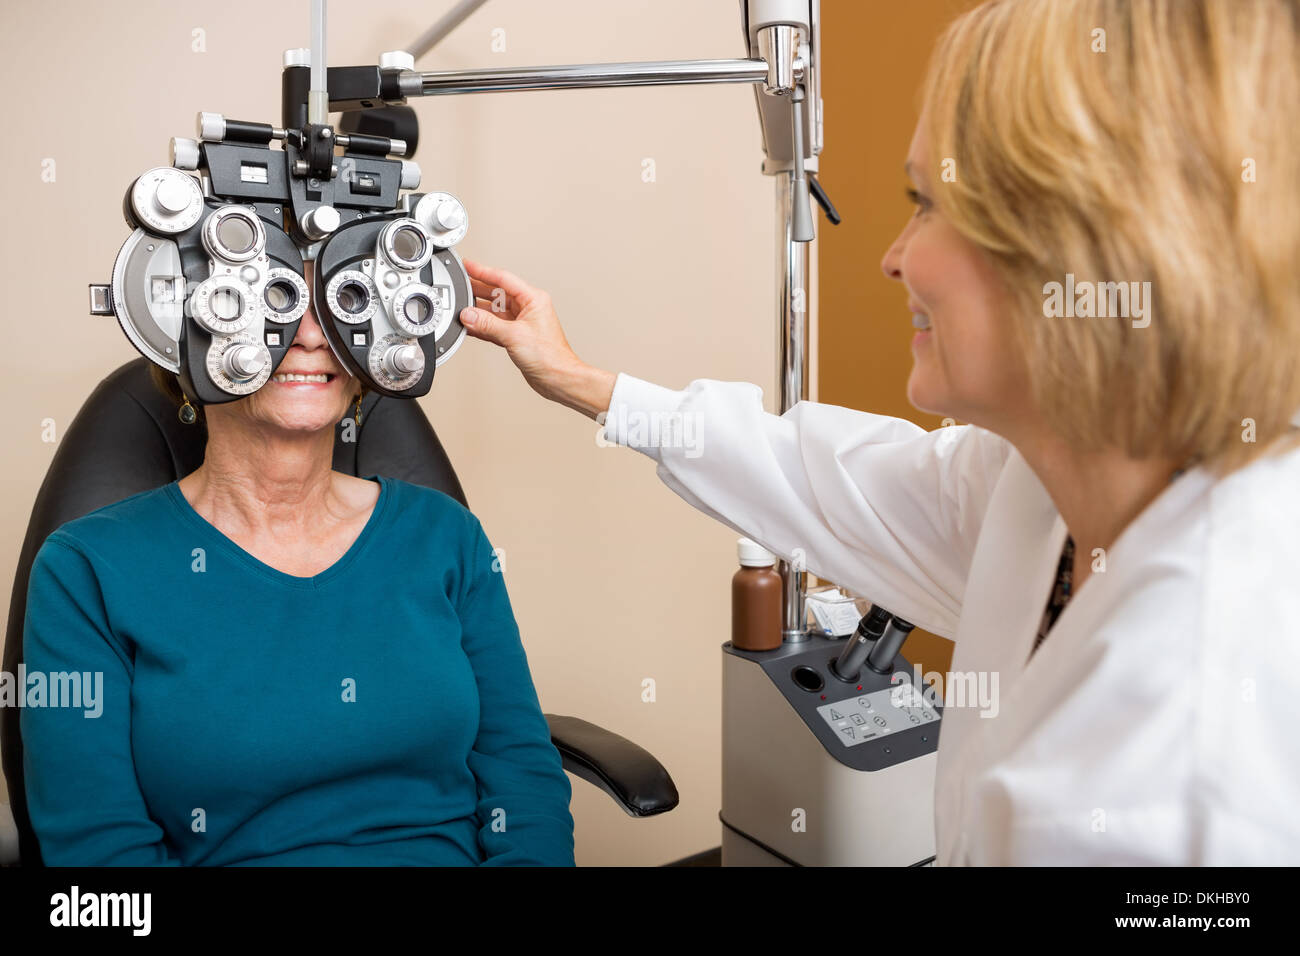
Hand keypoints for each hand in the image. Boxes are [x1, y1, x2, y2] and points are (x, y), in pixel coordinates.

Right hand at [458, 258, 614, 418]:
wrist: (558, 378)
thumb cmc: (550, 356)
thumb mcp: (514, 336)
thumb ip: (488, 324)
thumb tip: (468, 315)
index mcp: (533, 299)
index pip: (503, 279)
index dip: (483, 271)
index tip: (468, 266)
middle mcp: (528, 308)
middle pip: (496, 293)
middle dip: (477, 290)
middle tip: (458, 286)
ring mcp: (521, 322)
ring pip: (494, 311)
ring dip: (478, 311)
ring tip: (460, 308)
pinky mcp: (516, 336)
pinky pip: (494, 326)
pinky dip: (482, 326)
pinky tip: (470, 326)